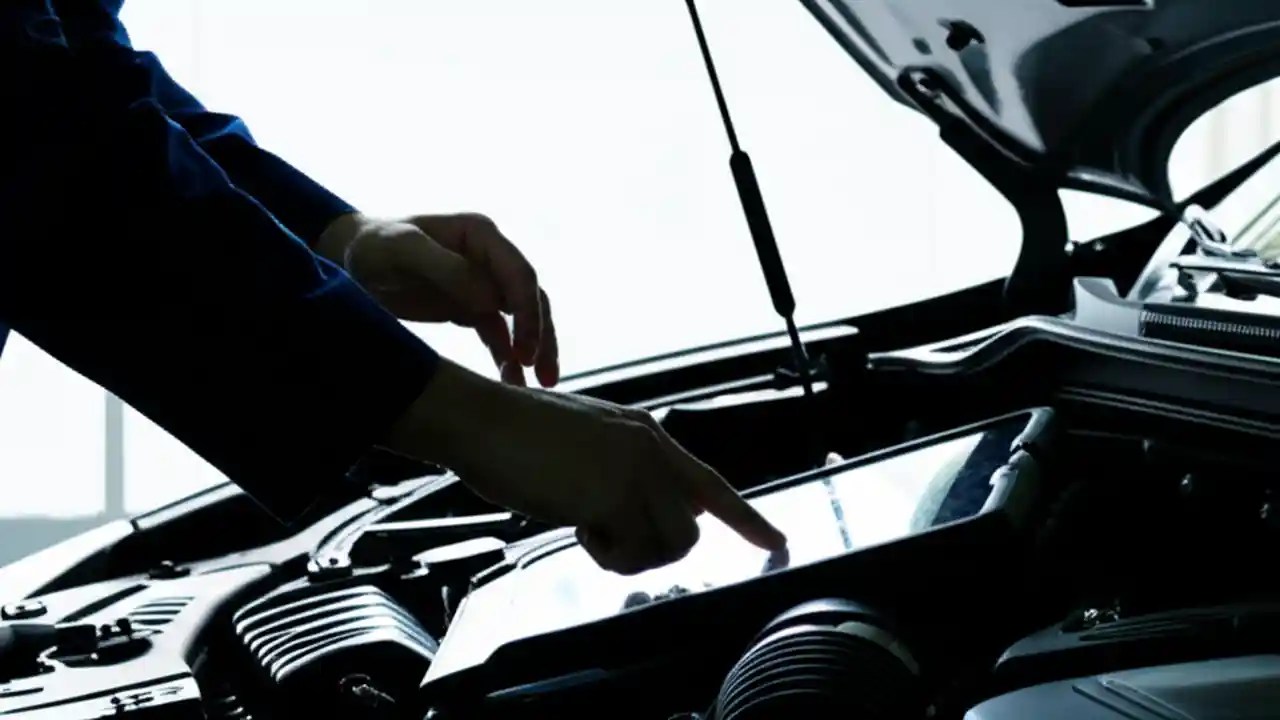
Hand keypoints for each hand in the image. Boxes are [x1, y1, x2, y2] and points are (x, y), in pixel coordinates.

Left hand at [318, 212, 556, 387]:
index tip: (525, 350)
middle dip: (541, 336)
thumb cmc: (372, 245)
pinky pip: (498, 334)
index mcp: (481, 235)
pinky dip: (507, 357)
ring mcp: (480, 283)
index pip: (520, 275)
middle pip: (530, 298)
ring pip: (521, 319)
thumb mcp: (403, 250)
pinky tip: (511, 381)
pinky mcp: (468, 308)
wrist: (345, 258)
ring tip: (541, 384)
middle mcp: (488, 257)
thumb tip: (491, 301)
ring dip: (533, 349)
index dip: (529, 313)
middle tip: (544, 376)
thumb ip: (447, 269)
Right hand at [387, 360, 787, 574]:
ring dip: (627, 553)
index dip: (746, 517)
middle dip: (651, 548)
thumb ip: (625, 473)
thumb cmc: (517, 436)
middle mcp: (652, 449)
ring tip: (586, 525)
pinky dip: (604, 554)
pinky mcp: (615, 495)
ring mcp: (636, 471)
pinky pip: (631, 554)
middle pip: (689, 532)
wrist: (481, 420)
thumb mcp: (586, 445)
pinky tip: (576, 524)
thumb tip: (649, 515)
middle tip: (603, 534)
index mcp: (647, 434)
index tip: (774, 539)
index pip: (710, 484)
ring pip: (667, 547)